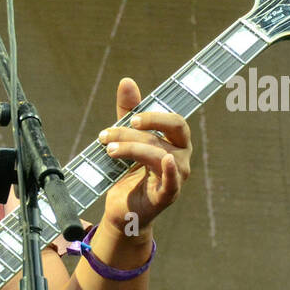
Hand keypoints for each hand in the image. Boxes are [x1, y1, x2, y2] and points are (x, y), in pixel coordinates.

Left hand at [97, 77, 192, 234]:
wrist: (122, 209)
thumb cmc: (128, 172)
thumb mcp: (126, 138)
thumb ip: (128, 112)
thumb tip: (127, 80)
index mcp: (175, 141)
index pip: (174, 121)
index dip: (154, 116)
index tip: (130, 116)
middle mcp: (180, 156)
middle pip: (170, 132)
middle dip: (141, 127)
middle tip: (112, 132)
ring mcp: (177, 176)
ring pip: (160, 153)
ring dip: (131, 148)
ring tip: (109, 149)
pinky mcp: (168, 194)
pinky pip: (173, 181)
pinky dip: (171, 171)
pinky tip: (167, 161)